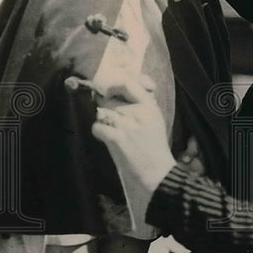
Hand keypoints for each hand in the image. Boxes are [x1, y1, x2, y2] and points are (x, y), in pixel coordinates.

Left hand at [92, 74, 176, 204]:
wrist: (156, 171)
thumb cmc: (155, 145)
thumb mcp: (156, 118)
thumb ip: (144, 102)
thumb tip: (127, 88)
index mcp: (148, 106)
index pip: (128, 82)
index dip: (116, 83)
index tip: (112, 90)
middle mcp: (137, 112)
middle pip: (109, 97)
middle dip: (105, 104)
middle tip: (108, 112)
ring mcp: (125, 125)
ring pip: (102, 111)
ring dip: (102, 118)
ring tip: (110, 127)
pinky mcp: (116, 138)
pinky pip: (97, 127)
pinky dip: (98, 131)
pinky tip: (105, 136)